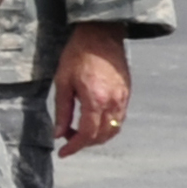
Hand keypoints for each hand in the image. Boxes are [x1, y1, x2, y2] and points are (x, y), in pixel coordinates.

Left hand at [53, 23, 131, 154]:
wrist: (101, 34)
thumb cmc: (78, 54)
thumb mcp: (63, 82)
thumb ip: (62, 111)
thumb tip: (59, 134)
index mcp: (95, 99)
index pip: (87, 134)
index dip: (74, 147)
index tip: (63, 153)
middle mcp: (113, 102)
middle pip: (102, 136)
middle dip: (84, 143)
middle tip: (68, 139)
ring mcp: (123, 98)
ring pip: (113, 130)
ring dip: (97, 137)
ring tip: (80, 131)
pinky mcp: (127, 93)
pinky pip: (119, 118)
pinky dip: (107, 126)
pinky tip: (94, 120)